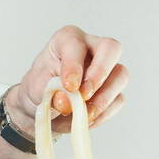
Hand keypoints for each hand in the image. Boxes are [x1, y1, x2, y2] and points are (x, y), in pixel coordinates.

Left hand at [5, 25, 127, 137]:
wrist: (43, 104)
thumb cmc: (40, 87)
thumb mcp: (37, 88)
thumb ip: (51, 93)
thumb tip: (67, 102)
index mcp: (68, 39)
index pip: (77, 44)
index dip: (74, 65)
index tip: (69, 86)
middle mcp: (92, 48)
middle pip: (111, 48)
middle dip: (100, 73)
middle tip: (84, 95)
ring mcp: (107, 68)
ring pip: (120, 75)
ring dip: (103, 98)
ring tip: (83, 114)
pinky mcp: (114, 89)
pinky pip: (118, 99)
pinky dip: (103, 113)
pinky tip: (86, 119)